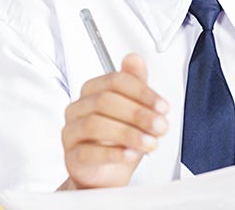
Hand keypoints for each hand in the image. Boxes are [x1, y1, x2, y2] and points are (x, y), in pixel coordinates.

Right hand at [60, 54, 168, 188]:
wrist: (106, 177)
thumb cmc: (118, 143)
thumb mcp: (133, 112)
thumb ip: (134, 85)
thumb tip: (134, 58)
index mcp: (91, 92)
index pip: (114, 81)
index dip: (142, 92)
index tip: (162, 106)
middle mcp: (78, 109)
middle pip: (105, 100)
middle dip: (138, 113)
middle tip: (160, 126)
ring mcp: (72, 132)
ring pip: (95, 124)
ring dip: (129, 133)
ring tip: (150, 143)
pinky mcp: (72, 157)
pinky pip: (89, 152)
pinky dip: (113, 153)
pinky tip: (130, 154)